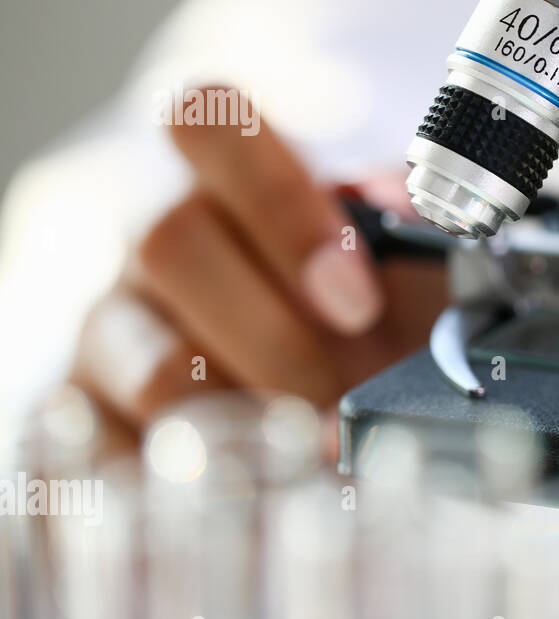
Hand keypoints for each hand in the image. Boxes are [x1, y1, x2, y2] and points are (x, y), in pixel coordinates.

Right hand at [68, 87, 446, 459]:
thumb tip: (408, 211)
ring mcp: (113, 324)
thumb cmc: (373, 314)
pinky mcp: (87, 411)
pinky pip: (94, 446)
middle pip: (171, 240)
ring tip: (313, 464)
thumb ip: (412, 232)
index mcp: (234, 175)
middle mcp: (159, 239)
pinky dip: (173, 483)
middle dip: (275, 337)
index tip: (356, 299)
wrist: (329, 386)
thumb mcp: (408, 265)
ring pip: (140, 358)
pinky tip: (244, 499)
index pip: (211, 120)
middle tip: (345, 401)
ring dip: (238, 421)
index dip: (279, 205)